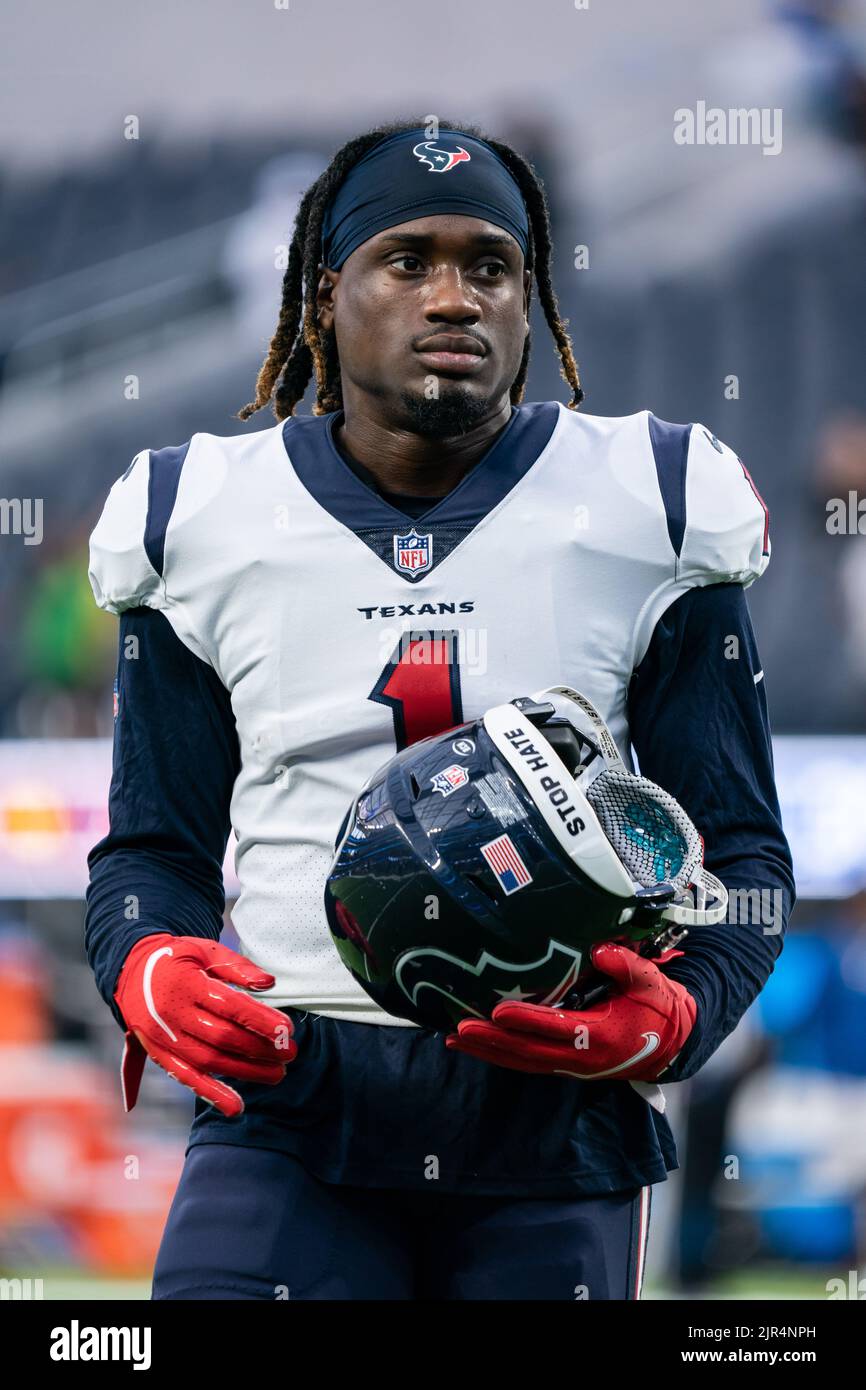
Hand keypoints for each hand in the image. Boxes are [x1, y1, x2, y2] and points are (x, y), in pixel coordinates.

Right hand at [113, 933, 295, 1115]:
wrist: (129, 969)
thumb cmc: (176, 958)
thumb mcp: (205, 950)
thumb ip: (238, 967)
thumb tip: (269, 983)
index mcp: (186, 983)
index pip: (229, 1006)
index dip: (260, 1020)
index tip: (288, 1030)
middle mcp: (172, 1013)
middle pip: (222, 1037)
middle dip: (260, 1048)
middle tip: (290, 1052)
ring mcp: (164, 1037)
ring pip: (208, 1061)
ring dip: (245, 1072)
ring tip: (276, 1074)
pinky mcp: (159, 1054)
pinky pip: (185, 1077)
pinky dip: (210, 1094)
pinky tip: (236, 1107)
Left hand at [445, 941, 695, 1081]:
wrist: (673, 1043)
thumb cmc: (658, 1008)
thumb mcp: (651, 983)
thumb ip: (627, 965)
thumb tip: (600, 949)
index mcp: (602, 1036)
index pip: (557, 1028)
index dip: (526, 1021)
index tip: (497, 1011)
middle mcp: (582, 1058)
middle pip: (529, 1053)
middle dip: (493, 1042)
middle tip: (459, 1030)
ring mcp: (573, 1067)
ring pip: (523, 1063)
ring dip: (489, 1053)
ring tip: (455, 1040)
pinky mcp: (566, 1066)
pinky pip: (528, 1063)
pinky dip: (501, 1056)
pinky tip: (476, 1046)